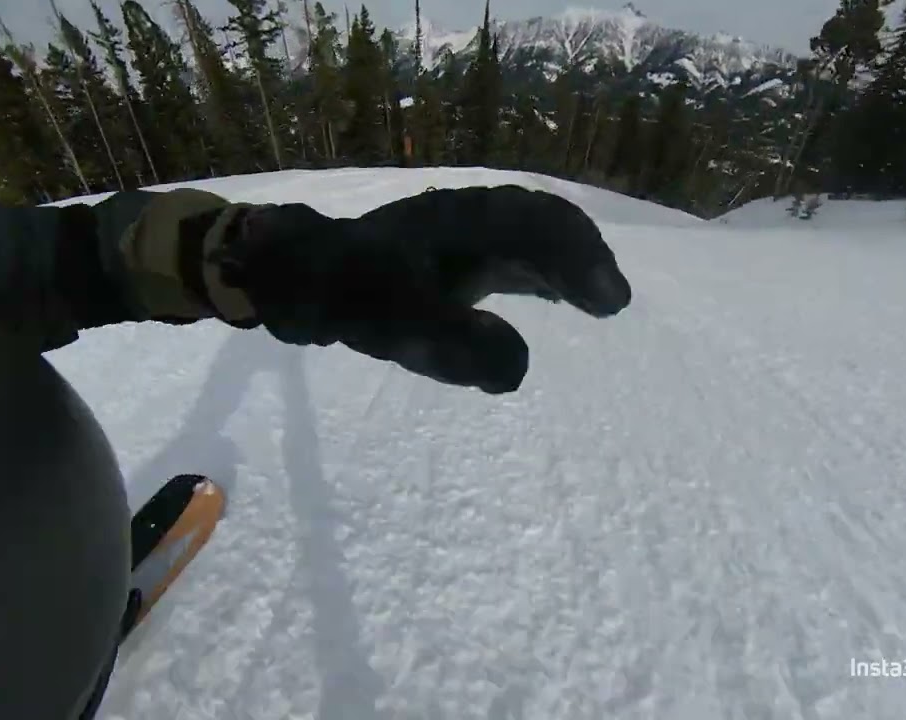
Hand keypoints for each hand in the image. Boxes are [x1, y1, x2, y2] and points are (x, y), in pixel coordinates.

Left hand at [214, 185, 631, 393]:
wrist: (293, 276)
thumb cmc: (347, 297)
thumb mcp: (399, 326)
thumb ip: (458, 345)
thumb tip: (519, 369)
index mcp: (463, 223)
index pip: (538, 227)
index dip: (579, 261)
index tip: (607, 304)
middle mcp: (467, 217)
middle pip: (542, 221)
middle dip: (582, 257)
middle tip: (613, 303)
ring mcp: (457, 231)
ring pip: (528, 232)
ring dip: (566, 261)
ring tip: (598, 302)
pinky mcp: (448, 251)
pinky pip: (509, 249)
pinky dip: (542, 270)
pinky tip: (554, 297)